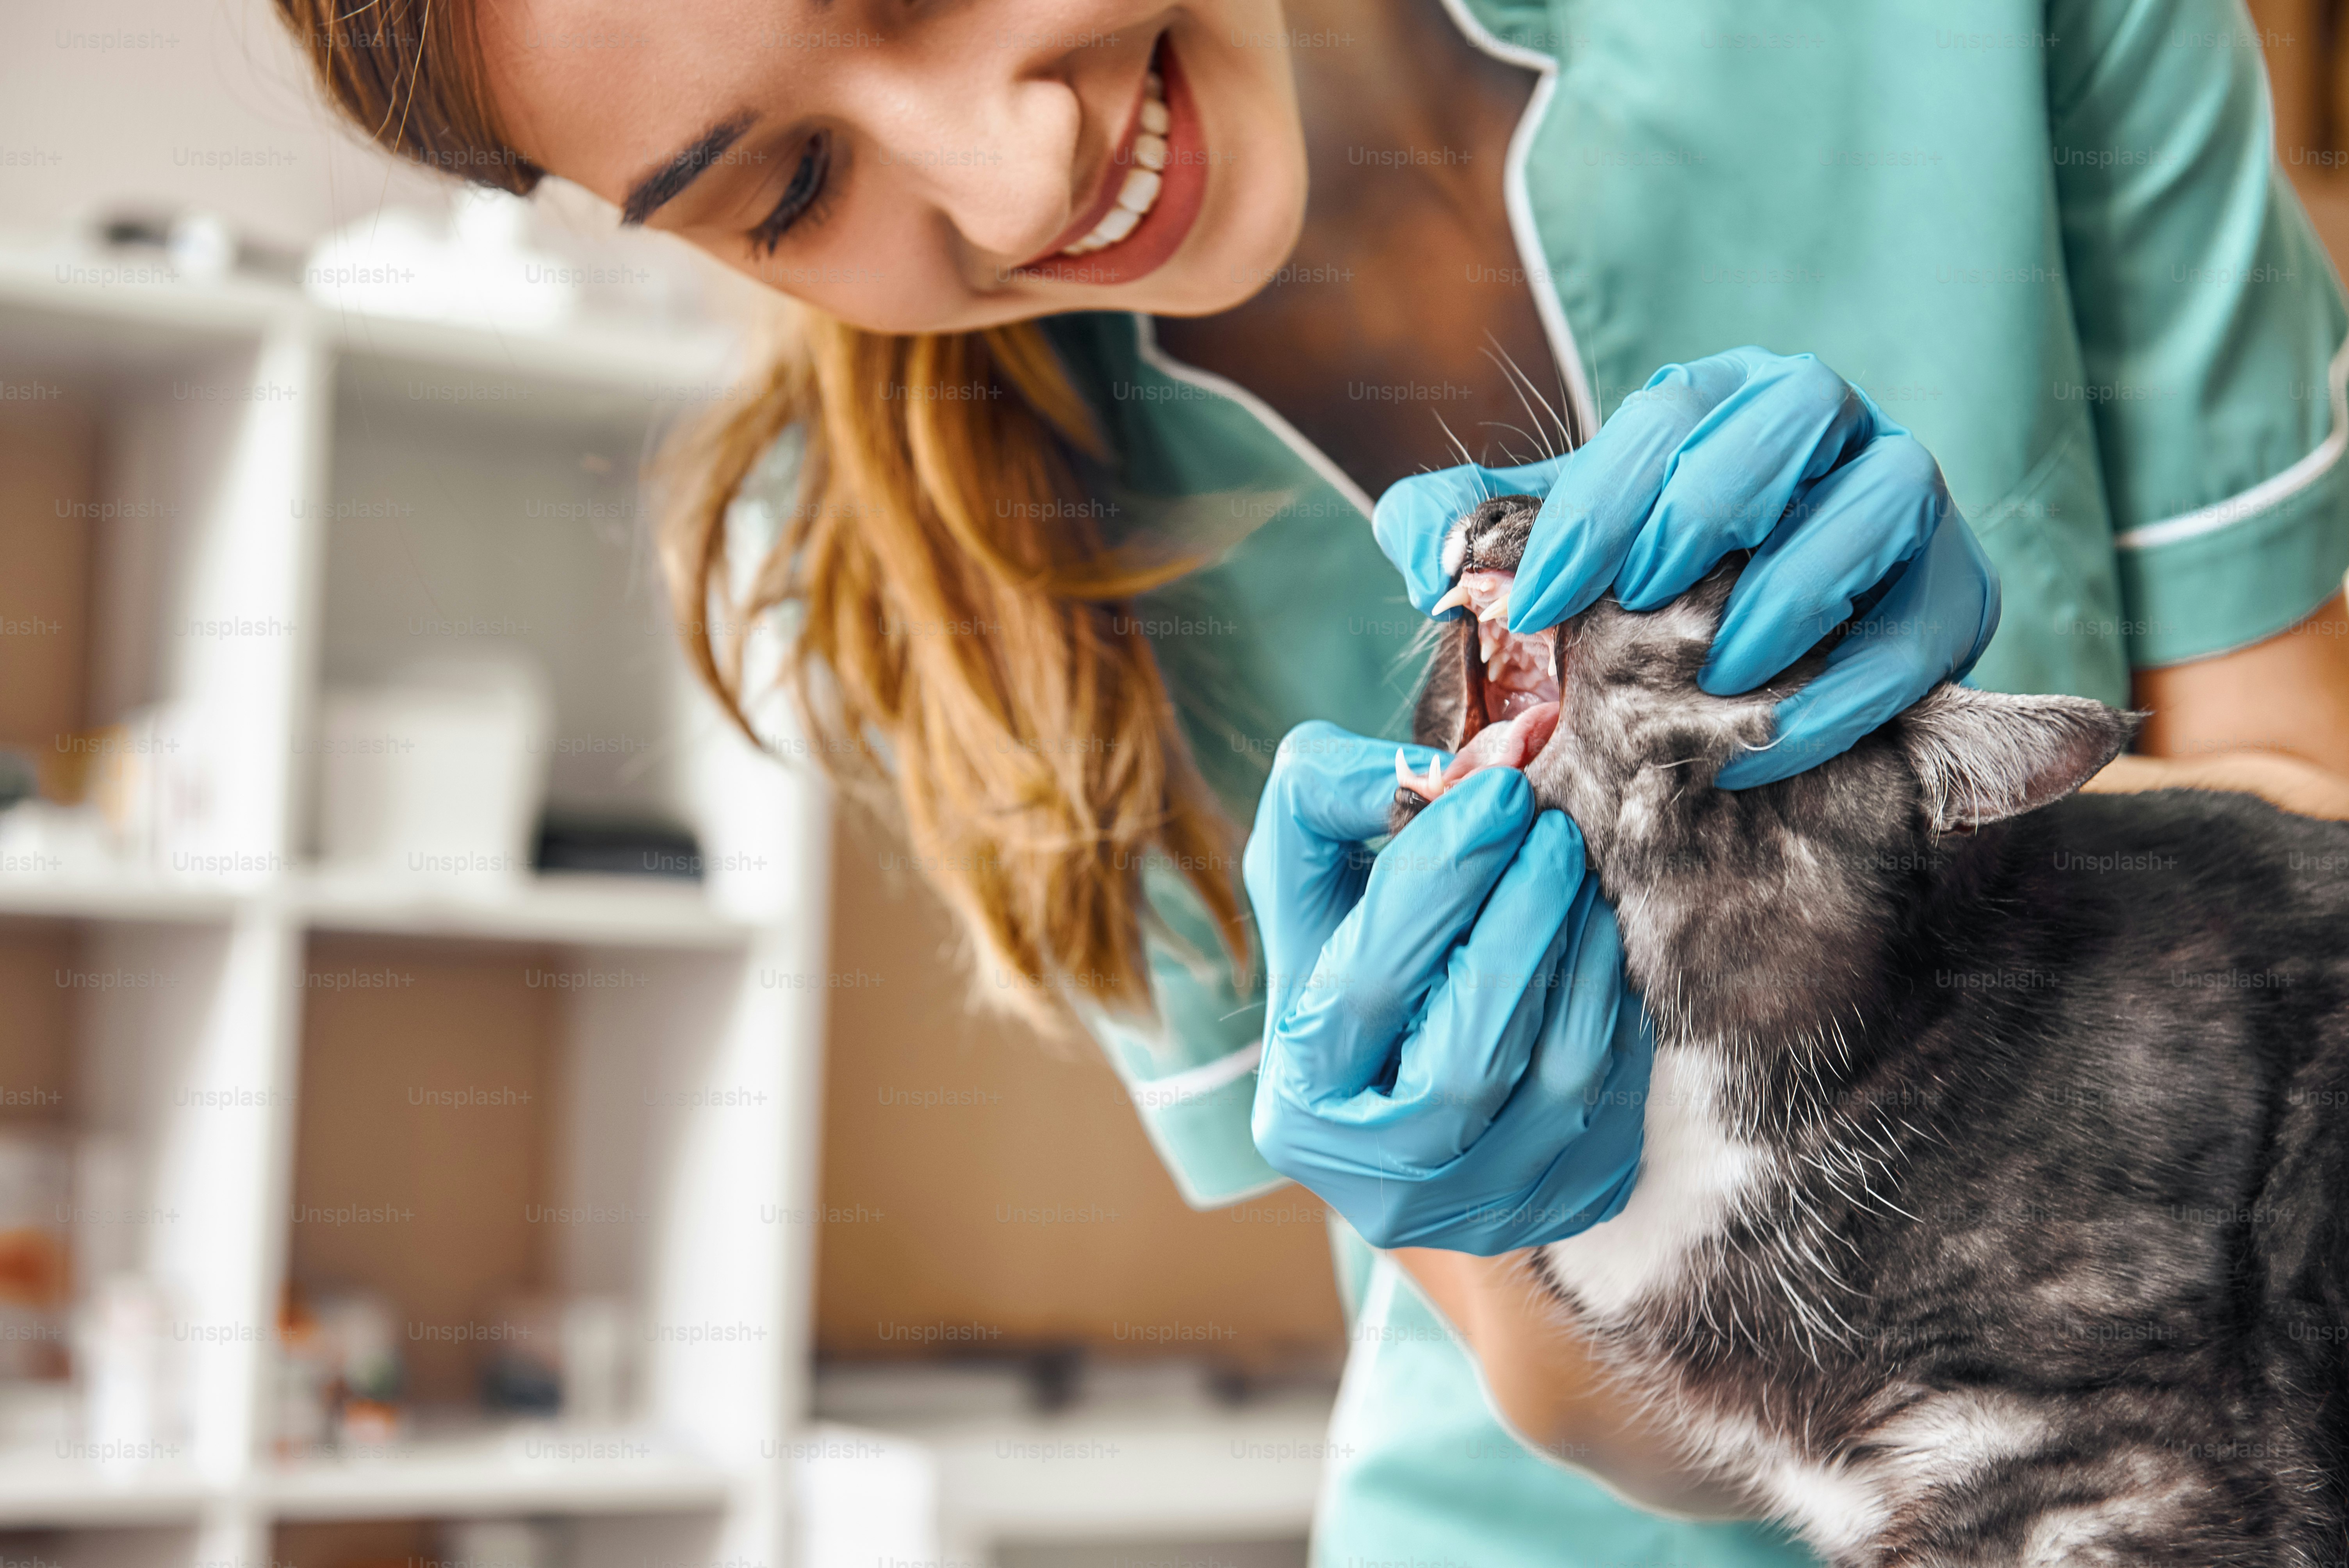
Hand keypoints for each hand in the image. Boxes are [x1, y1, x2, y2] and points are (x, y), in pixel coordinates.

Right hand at [1241, 722, 1650, 1253]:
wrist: (1408, 1082)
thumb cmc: (1356, 954)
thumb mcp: (1313, 874)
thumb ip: (1333, 796)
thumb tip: (1440, 769)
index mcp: (1299, 1093)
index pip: (1368, 981)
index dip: (1441, 876)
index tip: (1499, 788)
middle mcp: (1375, 1174)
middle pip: (1465, 1053)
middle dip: (1524, 921)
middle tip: (1556, 831)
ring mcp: (1475, 1206)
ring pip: (1554, 1081)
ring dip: (1584, 961)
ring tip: (1582, 882)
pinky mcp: (1561, 1207)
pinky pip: (1615, 1107)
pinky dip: (1618, 1016)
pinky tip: (1603, 950)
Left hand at [1372, 346, 2000, 786]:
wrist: (1744, 679)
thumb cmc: (1635, 601)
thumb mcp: (1549, 559)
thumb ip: (1466, 537)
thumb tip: (1418, 556)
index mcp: (1722, 398)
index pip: (1669, 411)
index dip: (1598, 504)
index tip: (1534, 602)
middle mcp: (1825, 426)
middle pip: (1794, 415)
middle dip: (1711, 506)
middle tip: (1639, 606)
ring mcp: (1906, 499)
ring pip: (1882, 503)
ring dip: (1794, 589)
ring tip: (1718, 673)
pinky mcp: (1957, 593)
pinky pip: (1925, 629)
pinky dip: (1852, 691)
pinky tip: (1766, 746)